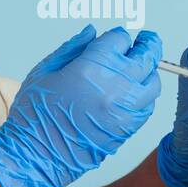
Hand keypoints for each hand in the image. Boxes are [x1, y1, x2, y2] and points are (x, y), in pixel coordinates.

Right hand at [0, 25, 161, 186]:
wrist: (36, 155)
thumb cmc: (34, 113)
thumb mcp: (46, 70)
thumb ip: (73, 47)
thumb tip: (93, 32)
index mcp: (92, 66)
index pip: (120, 38)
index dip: (118, 36)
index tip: (116, 38)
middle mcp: (114, 85)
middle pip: (146, 56)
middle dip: (147, 44)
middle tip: (146, 40)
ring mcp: (125, 108)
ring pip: (153, 81)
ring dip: (149, 71)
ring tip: (140, 68)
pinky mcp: (128, 128)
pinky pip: (148, 105)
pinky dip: (145, 95)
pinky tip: (133, 93)